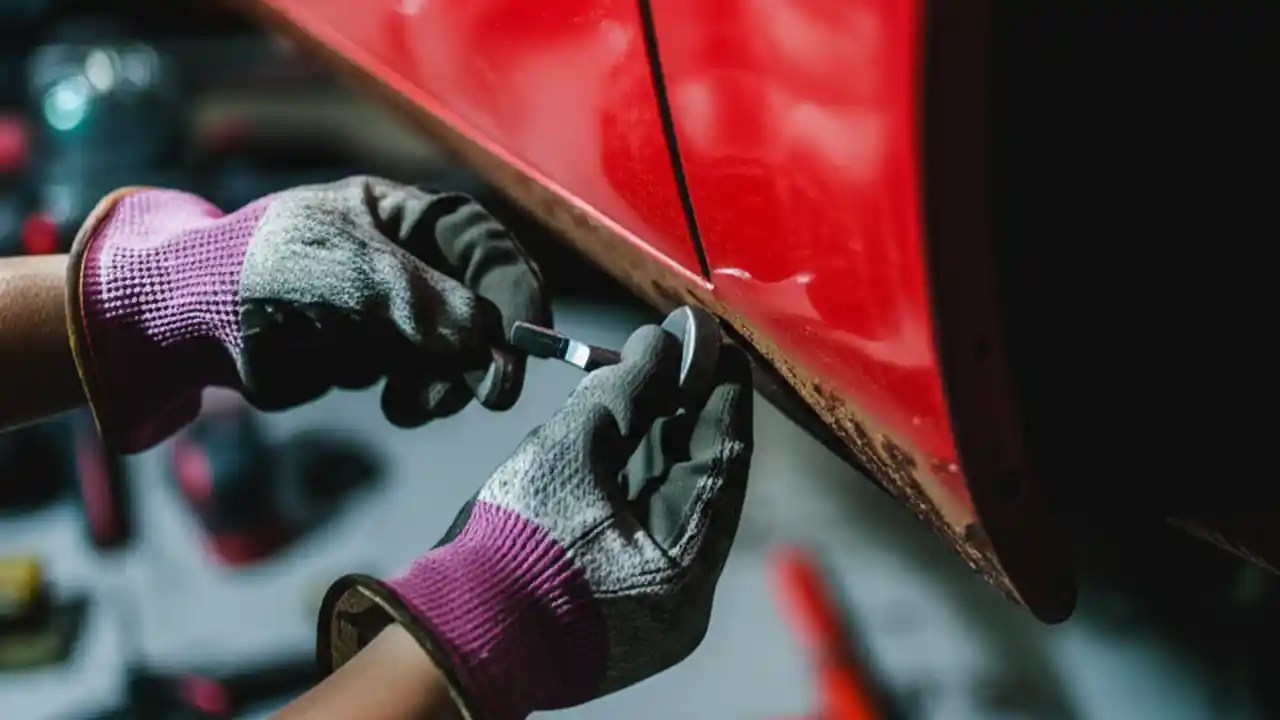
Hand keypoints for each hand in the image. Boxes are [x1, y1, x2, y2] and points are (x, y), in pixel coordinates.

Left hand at [66, 177, 544, 451]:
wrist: (193, 321)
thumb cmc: (264, 271)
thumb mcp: (345, 274)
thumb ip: (418, 301)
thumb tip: (484, 337)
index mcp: (408, 218)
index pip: (485, 246)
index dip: (516, 289)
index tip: (529, 340)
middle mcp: (415, 263)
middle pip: (484, 306)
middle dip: (487, 352)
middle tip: (492, 394)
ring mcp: (401, 313)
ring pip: (460, 353)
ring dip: (448, 383)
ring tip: (409, 401)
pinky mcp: (383, 357)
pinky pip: (425, 380)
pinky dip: (417, 397)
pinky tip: (390, 402)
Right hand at [317, 324, 753, 719]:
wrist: (452, 640)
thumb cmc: (507, 549)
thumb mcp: (566, 453)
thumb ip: (621, 391)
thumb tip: (659, 343)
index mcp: (684, 567)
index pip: (722, 462)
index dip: (723, 396)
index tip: (721, 347)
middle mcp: (684, 598)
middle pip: (701, 484)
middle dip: (689, 415)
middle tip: (685, 356)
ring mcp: (654, 611)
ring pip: (672, 506)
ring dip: (663, 445)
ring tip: (656, 381)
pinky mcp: (622, 612)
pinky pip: (646, 532)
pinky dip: (640, 483)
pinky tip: (632, 433)